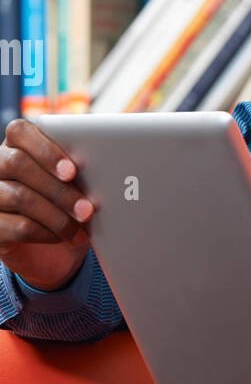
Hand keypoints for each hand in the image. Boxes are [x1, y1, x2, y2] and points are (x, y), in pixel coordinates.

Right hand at [0, 118, 95, 290]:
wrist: (51, 252)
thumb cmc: (67, 207)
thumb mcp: (75, 186)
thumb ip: (78, 171)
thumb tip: (102, 172)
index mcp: (16, 145)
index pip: (19, 131)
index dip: (45, 150)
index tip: (72, 171)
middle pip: (18, 164)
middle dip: (59, 189)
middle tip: (87, 209)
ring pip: (19, 197)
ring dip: (57, 215)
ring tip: (81, 226)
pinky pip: (16, 226)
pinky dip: (46, 233)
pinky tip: (64, 237)